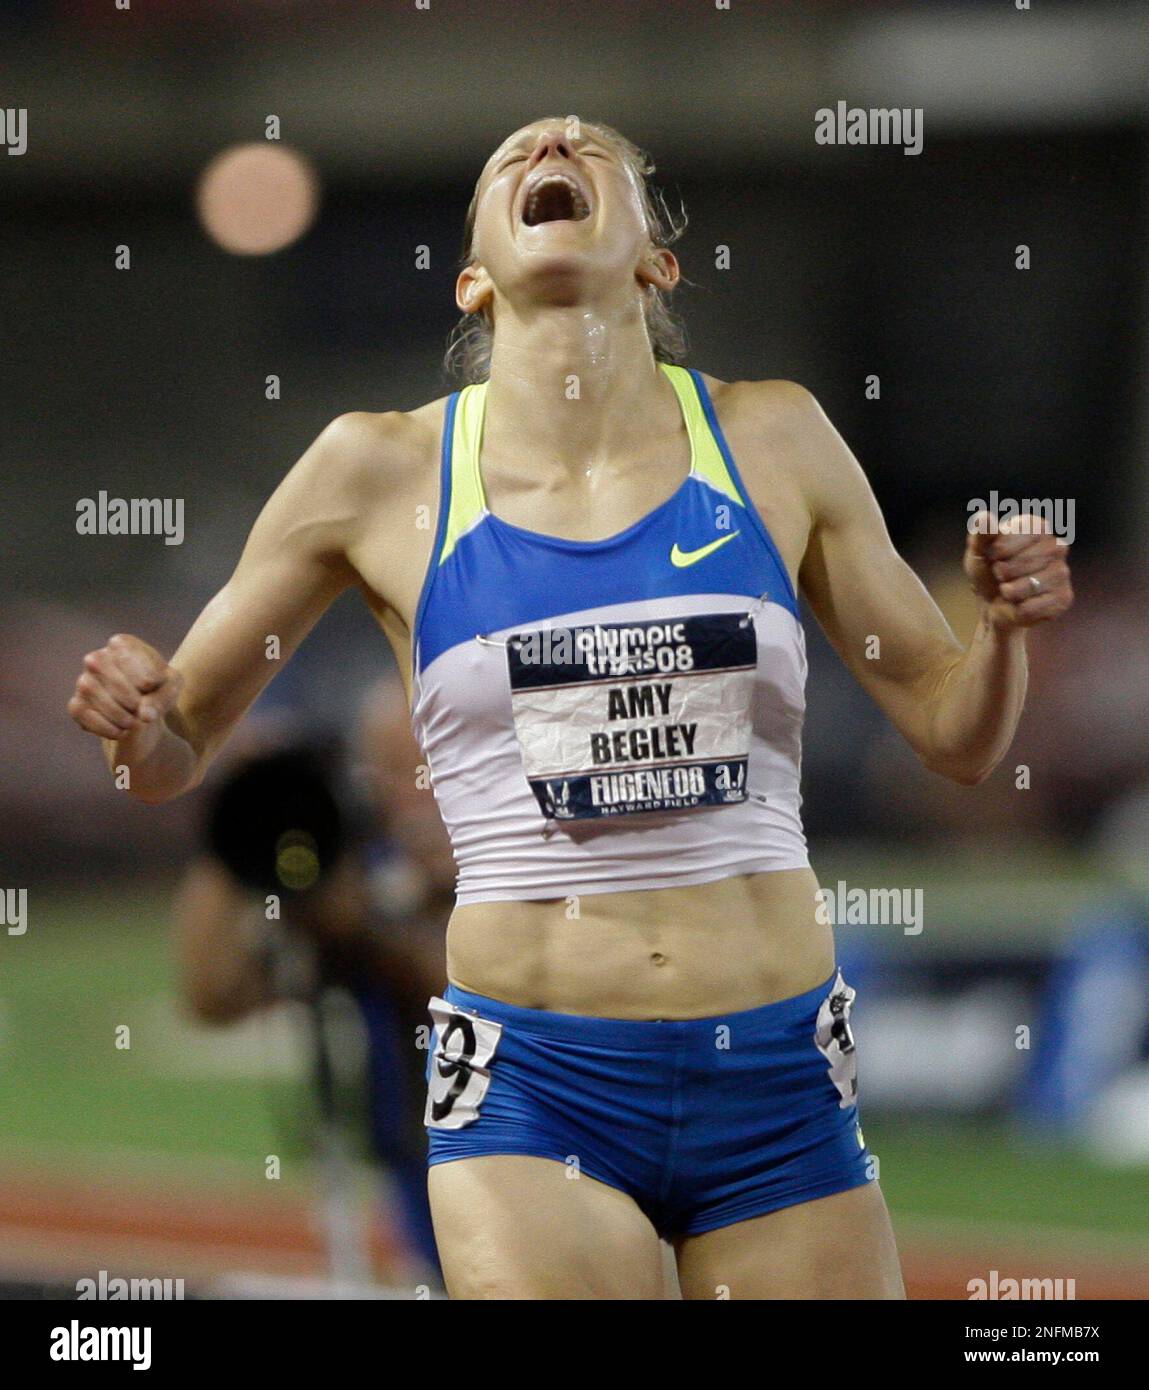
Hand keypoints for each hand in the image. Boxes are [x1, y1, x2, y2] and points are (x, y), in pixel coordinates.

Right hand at [68, 633, 183, 743]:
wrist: (143, 706)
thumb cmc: (158, 686)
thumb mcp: (171, 686)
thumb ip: (162, 697)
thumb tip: (143, 715)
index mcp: (121, 644)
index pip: (133, 663)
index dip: (150, 681)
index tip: (154, 686)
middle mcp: (96, 658)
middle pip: (113, 681)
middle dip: (133, 701)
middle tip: (142, 711)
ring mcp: (83, 681)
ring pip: (94, 695)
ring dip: (119, 715)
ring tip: (133, 722)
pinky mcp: (76, 704)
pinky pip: (83, 714)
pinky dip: (105, 727)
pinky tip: (120, 731)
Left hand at [964, 511, 1073, 628]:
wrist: (993, 605)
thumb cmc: (988, 572)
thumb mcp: (978, 552)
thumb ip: (981, 534)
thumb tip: (984, 516)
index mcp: (1038, 527)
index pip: (1015, 537)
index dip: (997, 551)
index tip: (994, 556)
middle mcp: (1057, 546)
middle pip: (1023, 561)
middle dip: (1003, 573)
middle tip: (1001, 576)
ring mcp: (1063, 572)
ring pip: (1029, 585)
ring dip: (1010, 592)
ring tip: (1010, 589)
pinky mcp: (1064, 598)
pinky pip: (1033, 606)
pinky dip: (1019, 608)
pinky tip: (1021, 604)